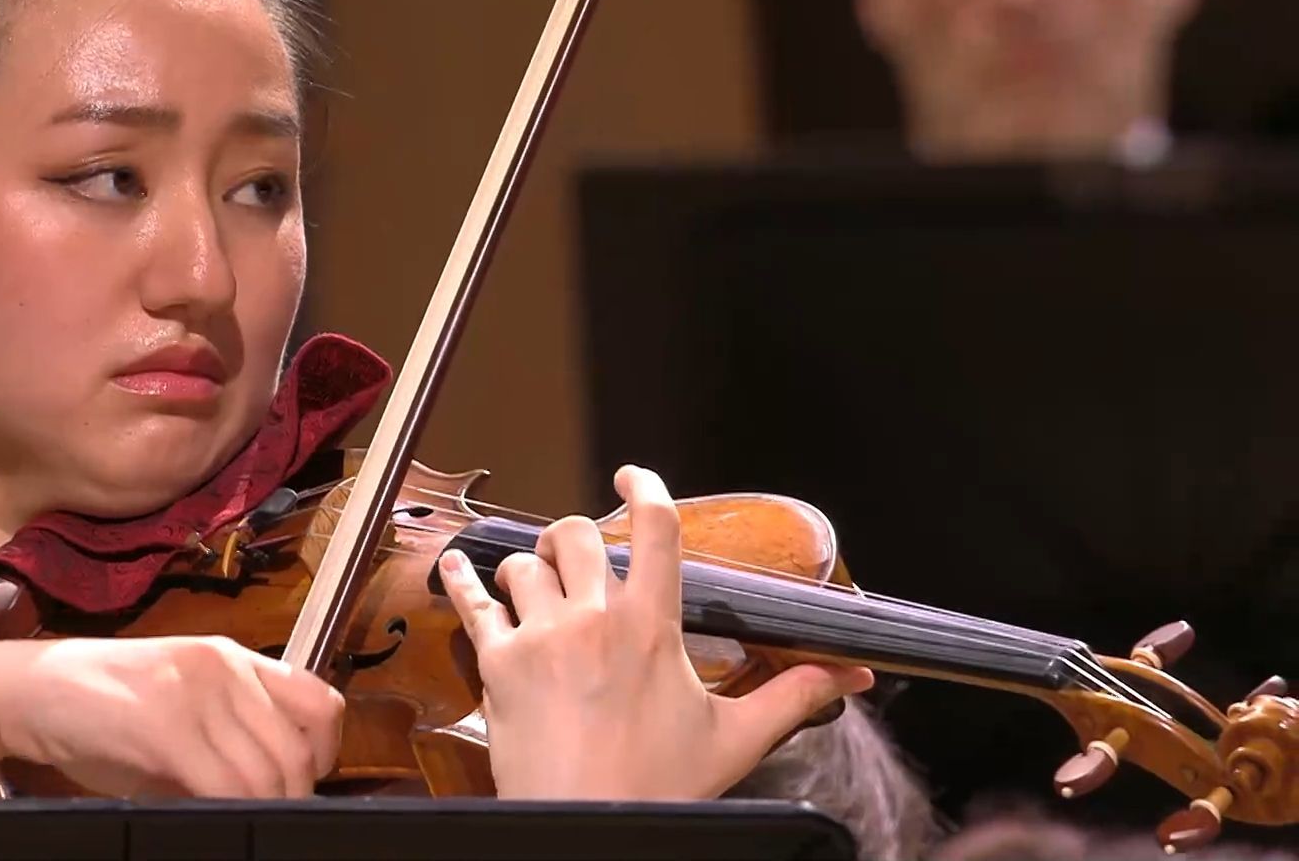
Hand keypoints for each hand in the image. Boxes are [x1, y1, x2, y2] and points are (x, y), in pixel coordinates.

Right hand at [0, 635, 345, 797]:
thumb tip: (267, 790)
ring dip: (263, 811)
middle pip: (297, 750)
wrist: (25, 689)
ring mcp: (194, 693)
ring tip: (242, 827)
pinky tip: (212, 821)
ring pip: (267, 773)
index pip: (321, 702)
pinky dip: (231, 816)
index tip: (302, 785)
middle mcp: (223, 666)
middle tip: (269, 819)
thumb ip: (225, 736)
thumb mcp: (176, 709)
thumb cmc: (97, 707)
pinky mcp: (165, 727)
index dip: (325, 755)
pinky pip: (226, 786)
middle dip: (292, 798)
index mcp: (231, 657)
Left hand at [438, 464, 873, 800]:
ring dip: (531, 566)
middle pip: (577, 536)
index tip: (633, 478)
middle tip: (579, 553)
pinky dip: (462, 578)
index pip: (655, 530)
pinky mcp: (499, 664)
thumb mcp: (734, 738)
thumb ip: (791, 695)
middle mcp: (592, 620)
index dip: (646, 490)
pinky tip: (457, 564)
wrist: (586, 826)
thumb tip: (846, 675)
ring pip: (525, 564)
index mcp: (651, 628)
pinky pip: (472, 604)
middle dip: (577, 536)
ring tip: (536, 581)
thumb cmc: (655, 789)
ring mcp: (540, 638)